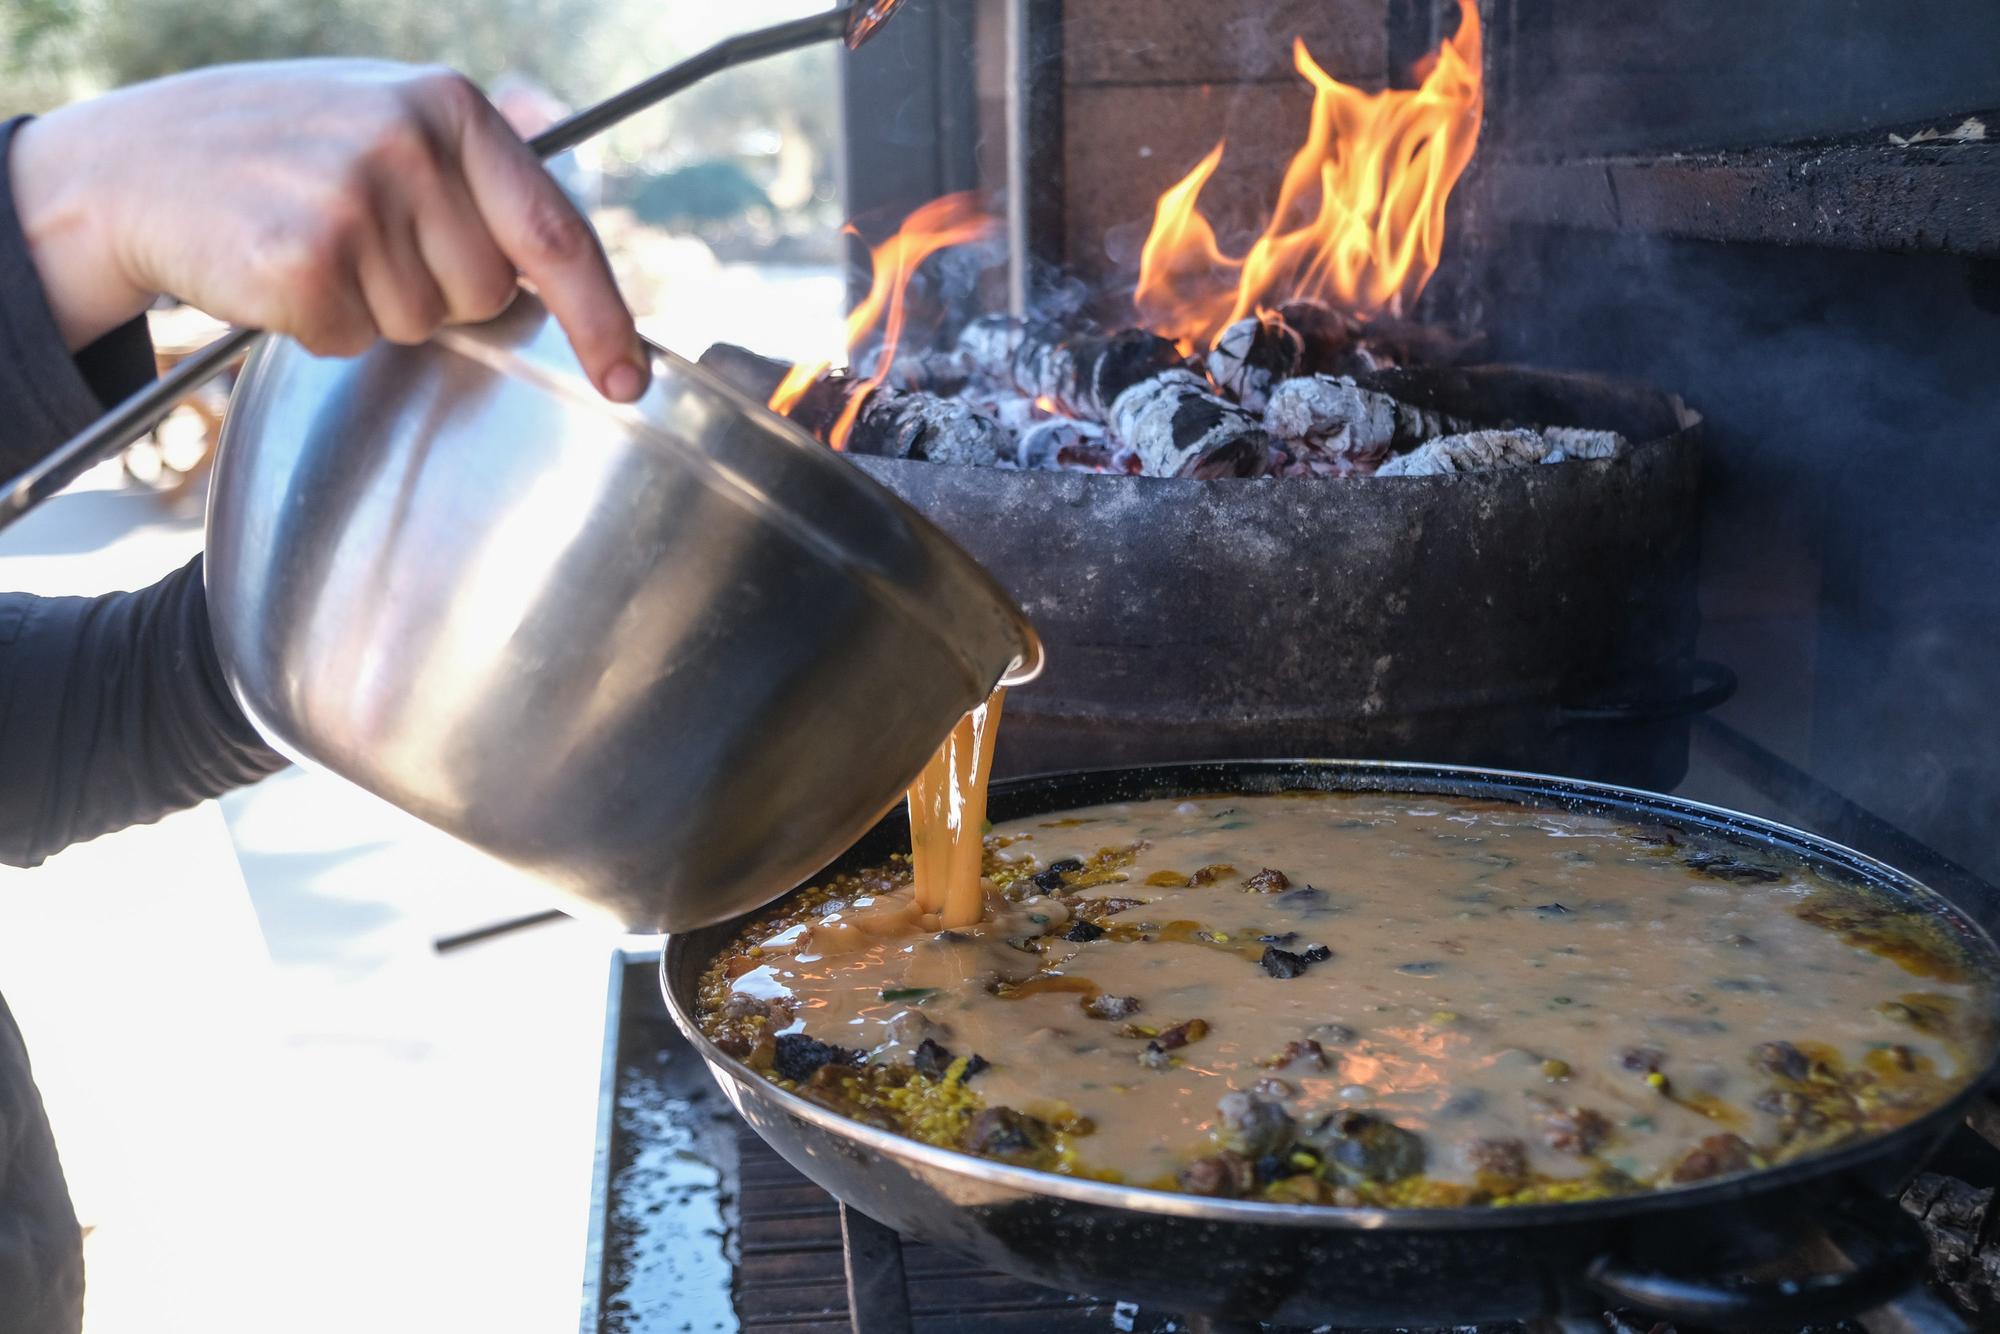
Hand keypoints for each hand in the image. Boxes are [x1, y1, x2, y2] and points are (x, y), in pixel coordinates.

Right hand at [9, 60, 646, 401]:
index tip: (629, 376)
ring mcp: (357, 200)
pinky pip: (352, 340)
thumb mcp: (387, 115)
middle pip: (486, 292)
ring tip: (314, 244)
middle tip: (363, 240)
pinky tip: (276, 269)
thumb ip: (477, 163)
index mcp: (451, 108)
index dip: (602, 315)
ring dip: (371, 306)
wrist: (137, 162)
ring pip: (421, 324)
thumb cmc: (279, 148)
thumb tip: (569, 203)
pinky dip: (317, 326)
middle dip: (436, 290)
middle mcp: (412, 146)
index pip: (558, 231)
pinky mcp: (304, 259)